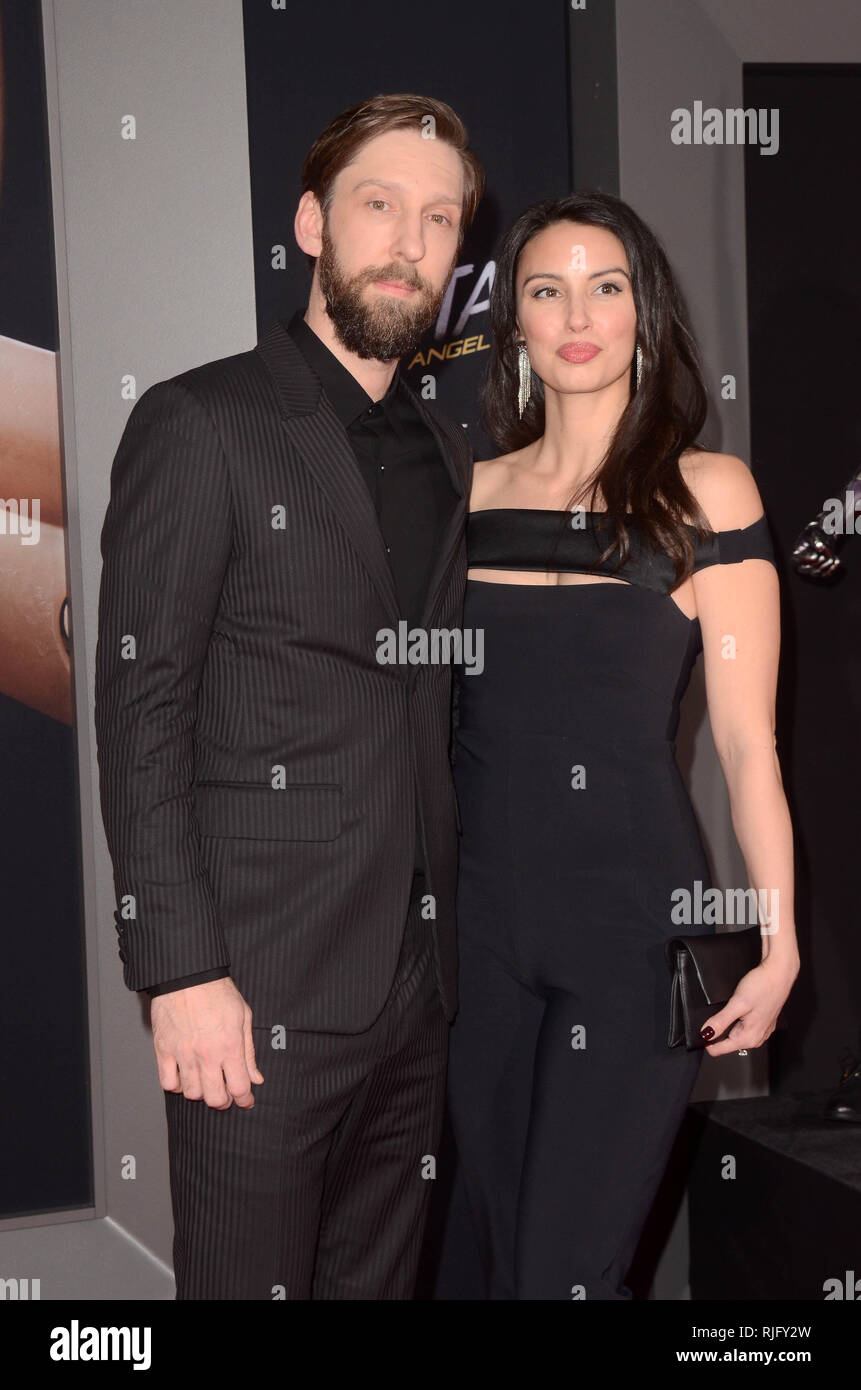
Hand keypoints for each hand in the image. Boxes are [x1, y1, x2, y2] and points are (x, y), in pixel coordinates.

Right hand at [150, 976, 262, 1107]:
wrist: (187, 975)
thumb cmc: (217, 992)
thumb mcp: (243, 1017)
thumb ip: (249, 1051)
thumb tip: (256, 1078)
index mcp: (230, 1046)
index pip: (240, 1088)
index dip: (245, 1100)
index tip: (246, 1101)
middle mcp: (206, 1055)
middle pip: (215, 1098)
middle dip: (224, 1101)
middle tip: (226, 1094)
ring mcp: (183, 1054)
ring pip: (191, 1093)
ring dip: (201, 1093)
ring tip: (205, 1082)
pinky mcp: (163, 1050)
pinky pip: (167, 1083)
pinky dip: (177, 1085)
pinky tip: (184, 1076)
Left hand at [700, 953, 798, 1057]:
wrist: (779, 973)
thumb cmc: (763, 986)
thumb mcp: (737, 1003)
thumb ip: (720, 1021)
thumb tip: (706, 1034)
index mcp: (749, 1038)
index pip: (717, 1050)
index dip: (707, 1039)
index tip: (704, 1026)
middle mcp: (756, 1038)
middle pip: (725, 1041)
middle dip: (719, 1028)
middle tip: (723, 1010)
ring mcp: (760, 1031)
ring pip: (733, 1032)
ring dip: (728, 1021)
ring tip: (733, 1005)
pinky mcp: (761, 1022)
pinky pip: (742, 1025)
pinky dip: (737, 1017)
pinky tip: (740, 1005)